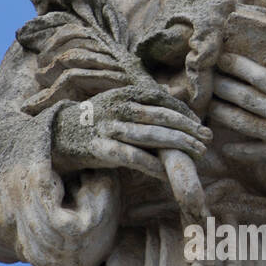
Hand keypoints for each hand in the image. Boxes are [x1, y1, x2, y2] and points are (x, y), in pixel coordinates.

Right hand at [52, 88, 210, 177]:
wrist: (58, 134)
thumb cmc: (96, 119)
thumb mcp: (118, 101)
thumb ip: (145, 100)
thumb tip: (176, 94)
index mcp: (124, 93)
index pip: (161, 99)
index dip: (183, 112)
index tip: (199, 123)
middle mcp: (118, 108)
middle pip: (161, 117)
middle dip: (188, 128)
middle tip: (206, 138)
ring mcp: (109, 129)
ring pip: (152, 136)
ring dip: (178, 145)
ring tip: (197, 152)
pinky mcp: (102, 150)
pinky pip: (134, 158)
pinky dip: (153, 165)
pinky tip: (168, 172)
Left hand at [209, 45, 265, 177]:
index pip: (258, 77)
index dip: (239, 67)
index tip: (223, 59)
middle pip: (246, 99)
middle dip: (224, 88)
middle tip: (207, 80)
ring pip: (245, 124)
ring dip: (225, 115)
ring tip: (209, 107)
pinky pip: (256, 153)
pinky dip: (240, 151)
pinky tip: (225, 147)